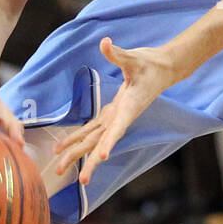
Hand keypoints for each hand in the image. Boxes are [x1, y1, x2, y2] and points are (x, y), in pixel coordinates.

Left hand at [53, 37, 178, 186]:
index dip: (109, 142)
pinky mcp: (111, 113)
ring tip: (59, 168)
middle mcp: (122, 117)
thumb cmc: (150, 64)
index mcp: (129, 107)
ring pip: (94, 140)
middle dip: (90, 160)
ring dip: (78, 154)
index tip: (102, 157)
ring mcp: (115, 117)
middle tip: (80, 181)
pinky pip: (91, 130)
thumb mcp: (134, 57)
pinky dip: (77, 138)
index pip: (119, 127)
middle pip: (103, 142)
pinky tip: (63, 147)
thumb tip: (104, 42)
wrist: (162, 69)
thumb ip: (117, 54)